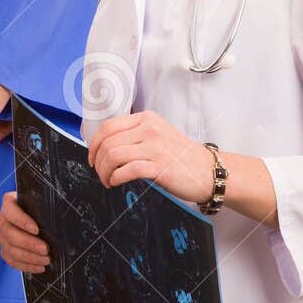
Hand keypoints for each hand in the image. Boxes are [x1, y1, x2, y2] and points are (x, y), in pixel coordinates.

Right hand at [0, 191, 49, 273]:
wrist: (42, 221)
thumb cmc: (44, 211)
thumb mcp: (46, 205)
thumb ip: (47, 209)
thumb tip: (58, 220)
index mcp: (9, 202)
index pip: (9, 210)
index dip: (21, 220)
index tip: (36, 229)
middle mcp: (2, 219)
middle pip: (9, 232)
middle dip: (28, 243)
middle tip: (45, 249)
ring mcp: (2, 236)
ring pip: (10, 249)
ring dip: (29, 257)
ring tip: (46, 259)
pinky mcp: (5, 250)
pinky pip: (12, 260)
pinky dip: (26, 266)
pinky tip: (40, 266)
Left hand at [86, 110, 215, 201]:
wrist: (210, 171)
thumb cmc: (182, 157)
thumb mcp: (157, 135)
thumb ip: (134, 135)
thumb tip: (104, 146)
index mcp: (146, 119)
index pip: (108, 127)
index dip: (93, 144)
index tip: (92, 158)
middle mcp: (150, 129)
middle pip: (107, 143)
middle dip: (97, 162)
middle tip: (100, 173)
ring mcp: (155, 147)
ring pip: (113, 156)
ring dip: (104, 172)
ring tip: (108, 180)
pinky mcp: (160, 166)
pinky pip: (127, 170)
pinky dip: (116, 178)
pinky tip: (116, 183)